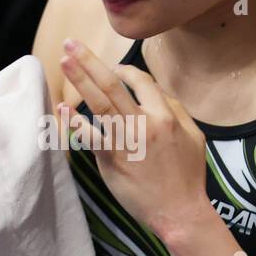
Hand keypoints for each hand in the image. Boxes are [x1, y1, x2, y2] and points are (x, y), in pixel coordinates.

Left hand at [59, 38, 210, 241]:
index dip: (124, 71)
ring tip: (65, 60)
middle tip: (72, 43)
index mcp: (166, 116)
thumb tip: (157, 91)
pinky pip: (89, 136)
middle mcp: (144, 124)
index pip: (141, 82)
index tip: (112, 68)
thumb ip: (176, 110)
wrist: (179, 212)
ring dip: (80, 80)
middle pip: (113, 85)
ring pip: (99, 104)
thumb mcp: (194, 136)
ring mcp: (126, 142)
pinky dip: (74, 121)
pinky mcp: (112, 161)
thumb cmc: (188, 177)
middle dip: (91, 61)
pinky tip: (61, 108)